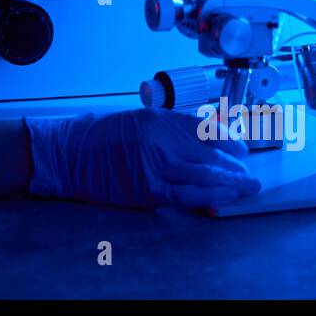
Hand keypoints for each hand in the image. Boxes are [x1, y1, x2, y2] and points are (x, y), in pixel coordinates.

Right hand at [24, 108, 261, 208]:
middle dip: (234, 165)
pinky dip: (210, 196)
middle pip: (209, 153)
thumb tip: (199, 138)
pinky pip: (187, 194)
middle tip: (249, 172)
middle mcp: (160, 140)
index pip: (204, 129)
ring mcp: (154, 166)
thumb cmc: (95, 137)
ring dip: (230, 183)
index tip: (240, 148)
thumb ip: (166, 129)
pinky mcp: (148, 191)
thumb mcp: (135, 120)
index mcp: (156, 118)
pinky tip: (225, 197)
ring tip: (247, 187)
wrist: (65, 155)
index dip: (227, 140)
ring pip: (204, 175)